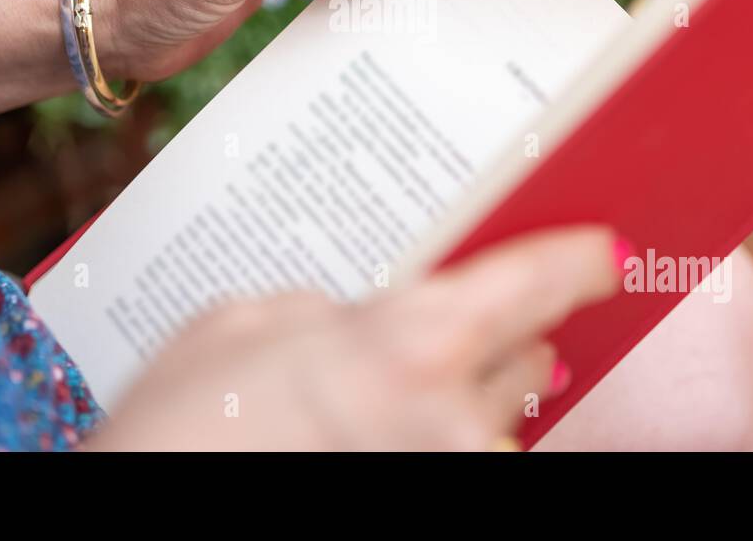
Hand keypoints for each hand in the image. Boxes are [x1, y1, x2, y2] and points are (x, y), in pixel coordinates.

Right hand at [87, 226, 621, 450]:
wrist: (155, 496)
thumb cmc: (181, 428)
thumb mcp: (243, 323)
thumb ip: (330, 308)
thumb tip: (365, 314)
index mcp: (411, 344)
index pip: (539, 282)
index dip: (576, 260)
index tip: (598, 251)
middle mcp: (451, 419)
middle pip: (534, 354)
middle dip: (502, 333)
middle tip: (452, 322)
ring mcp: (449, 472)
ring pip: (504, 418)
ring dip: (471, 397)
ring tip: (396, 394)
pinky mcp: (436, 500)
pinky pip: (465, 454)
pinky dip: (442, 437)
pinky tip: (385, 428)